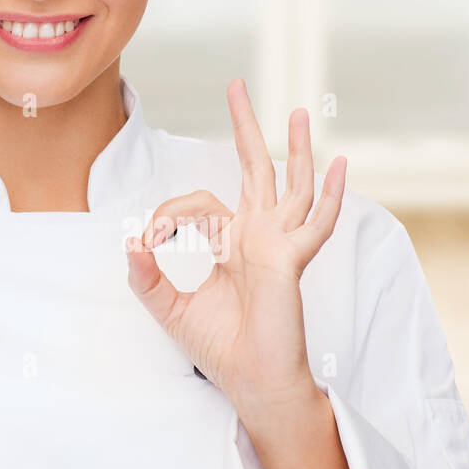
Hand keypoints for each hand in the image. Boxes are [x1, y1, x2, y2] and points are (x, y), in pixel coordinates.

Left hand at [124, 78, 347, 425]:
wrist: (251, 383)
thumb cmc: (221, 347)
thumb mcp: (168, 307)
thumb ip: (144, 276)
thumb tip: (127, 242)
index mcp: (231, 241)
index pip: (198, 202)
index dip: (167, 214)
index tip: (148, 241)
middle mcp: (258, 236)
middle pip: (254, 168)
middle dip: (245, 126)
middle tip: (236, 85)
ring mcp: (279, 246)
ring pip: (291, 185)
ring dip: (294, 148)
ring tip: (298, 111)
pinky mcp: (290, 263)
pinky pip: (316, 225)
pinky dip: (331, 196)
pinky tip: (341, 166)